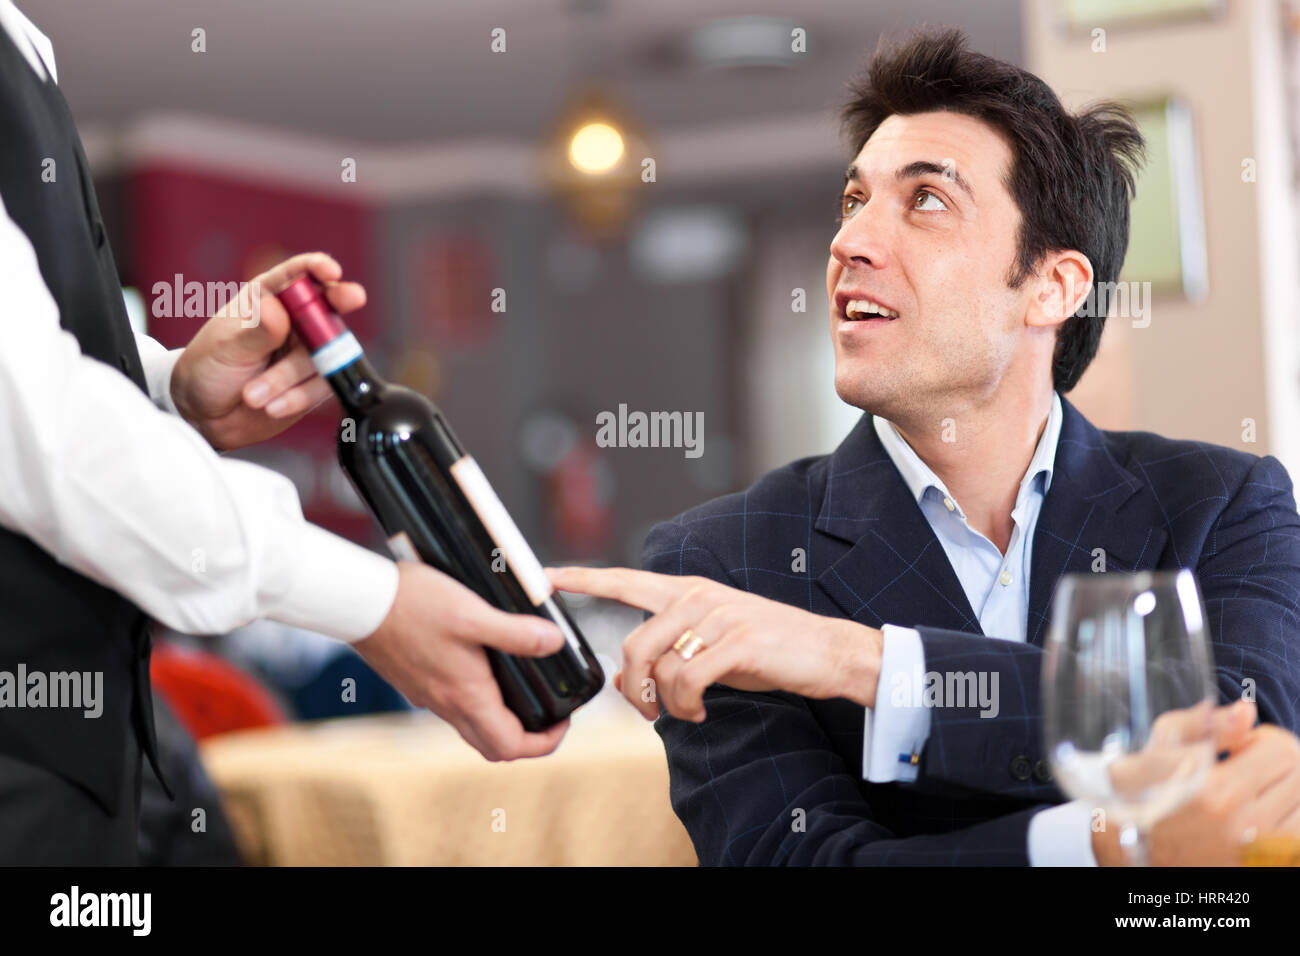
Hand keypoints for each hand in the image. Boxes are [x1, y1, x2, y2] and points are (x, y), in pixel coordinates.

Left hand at [169, 252, 365, 450]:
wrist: (205, 414)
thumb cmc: (209, 367)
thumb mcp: (227, 346)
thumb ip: (257, 331)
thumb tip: (276, 309)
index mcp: (269, 297)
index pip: (299, 274)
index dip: (319, 268)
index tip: (331, 272)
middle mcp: (294, 321)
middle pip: (329, 308)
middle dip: (341, 305)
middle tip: (351, 298)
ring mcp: (307, 352)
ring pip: (324, 356)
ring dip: (289, 379)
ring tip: (253, 395)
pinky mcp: (314, 383)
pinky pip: (322, 387)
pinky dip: (297, 398)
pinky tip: (271, 406)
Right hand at [355, 561, 570, 760]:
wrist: (360, 602)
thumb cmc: (413, 605)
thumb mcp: (473, 614)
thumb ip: (516, 633)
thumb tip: (555, 644)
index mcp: (466, 696)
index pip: (512, 747)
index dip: (546, 742)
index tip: (563, 720)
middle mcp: (446, 704)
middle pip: (493, 745)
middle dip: (527, 738)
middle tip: (548, 711)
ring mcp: (428, 696)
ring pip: (472, 726)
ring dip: (501, 719)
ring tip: (523, 688)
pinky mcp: (416, 682)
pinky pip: (452, 706)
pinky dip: (476, 700)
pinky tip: (483, 665)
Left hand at [547, 566, 882, 721]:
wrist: (826, 651)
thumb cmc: (765, 651)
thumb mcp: (711, 651)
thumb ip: (667, 657)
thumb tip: (622, 684)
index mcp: (688, 592)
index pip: (627, 581)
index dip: (584, 578)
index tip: (547, 577)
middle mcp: (698, 597)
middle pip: (634, 643)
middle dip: (634, 688)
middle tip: (649, 712)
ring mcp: (719, 616)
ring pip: (658, 665)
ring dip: (664, 703)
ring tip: (685, 712)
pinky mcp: (737, 642)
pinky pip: (687, 680)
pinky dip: (687, 706)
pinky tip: (702, 711)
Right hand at [1093, 699, 1299, 864]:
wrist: (1127, 859)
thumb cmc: (1132, 803)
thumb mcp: (1150, 753)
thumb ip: (1200, 726)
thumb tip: (1245, 711)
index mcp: (1215, 792)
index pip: (1282, 749)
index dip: (1259, 739)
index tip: (1235, 747)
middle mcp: (1242, 825)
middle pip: (1298, 774)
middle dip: (1272, 762)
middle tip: (1241, 767)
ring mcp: (1256, 851)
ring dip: (1280, 792)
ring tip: (1246, 794)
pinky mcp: (1262, 866)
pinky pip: (1295, 835)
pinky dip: (1282, 819)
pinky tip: (1253, 818)